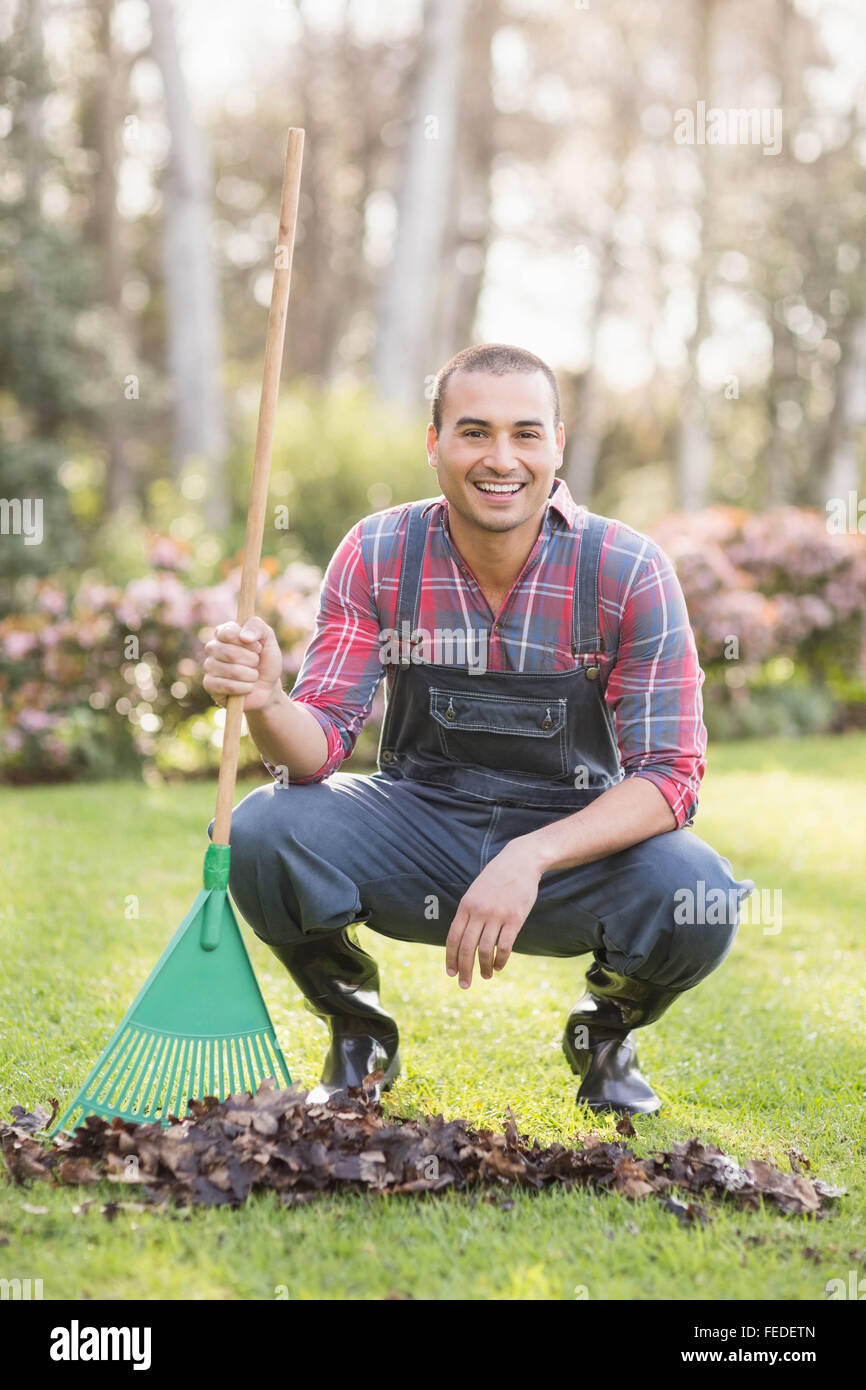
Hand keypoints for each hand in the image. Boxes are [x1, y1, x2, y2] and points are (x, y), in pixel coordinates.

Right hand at [202, 617, 283, 711]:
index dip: (247, 642)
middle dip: (252, 660)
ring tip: (253, 676)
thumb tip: (244, 637)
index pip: (228, 632)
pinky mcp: (209, 685)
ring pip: (231, 671)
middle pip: (230, 653)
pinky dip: (244, 688)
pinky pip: (228, 686)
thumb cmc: (266, 661)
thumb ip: (257, 627)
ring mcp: (209, 666)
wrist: (267, 688)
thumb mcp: (268, 639)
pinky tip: (247, 687)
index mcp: (224, 632)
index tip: (258, 648)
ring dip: (250, 675)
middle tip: (256, 663)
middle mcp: (212, 647)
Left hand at [445, 838, 543, 988]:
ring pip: (485, 950)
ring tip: (486, 976)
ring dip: (484, 968)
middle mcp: (479, 912)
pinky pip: (505, 946)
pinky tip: (500, 966)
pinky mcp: (515, 919)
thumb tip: (463, 939)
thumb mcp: (476, 891)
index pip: (453, 938)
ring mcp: (497, 916)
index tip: (451, 973)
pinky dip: (500, 960)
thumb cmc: (497, 878)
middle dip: (464, 970)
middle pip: (467, 948)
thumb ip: (469, 913)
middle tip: (465, 985)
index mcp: (466, 905)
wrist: (520, 861)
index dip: (451, 958)